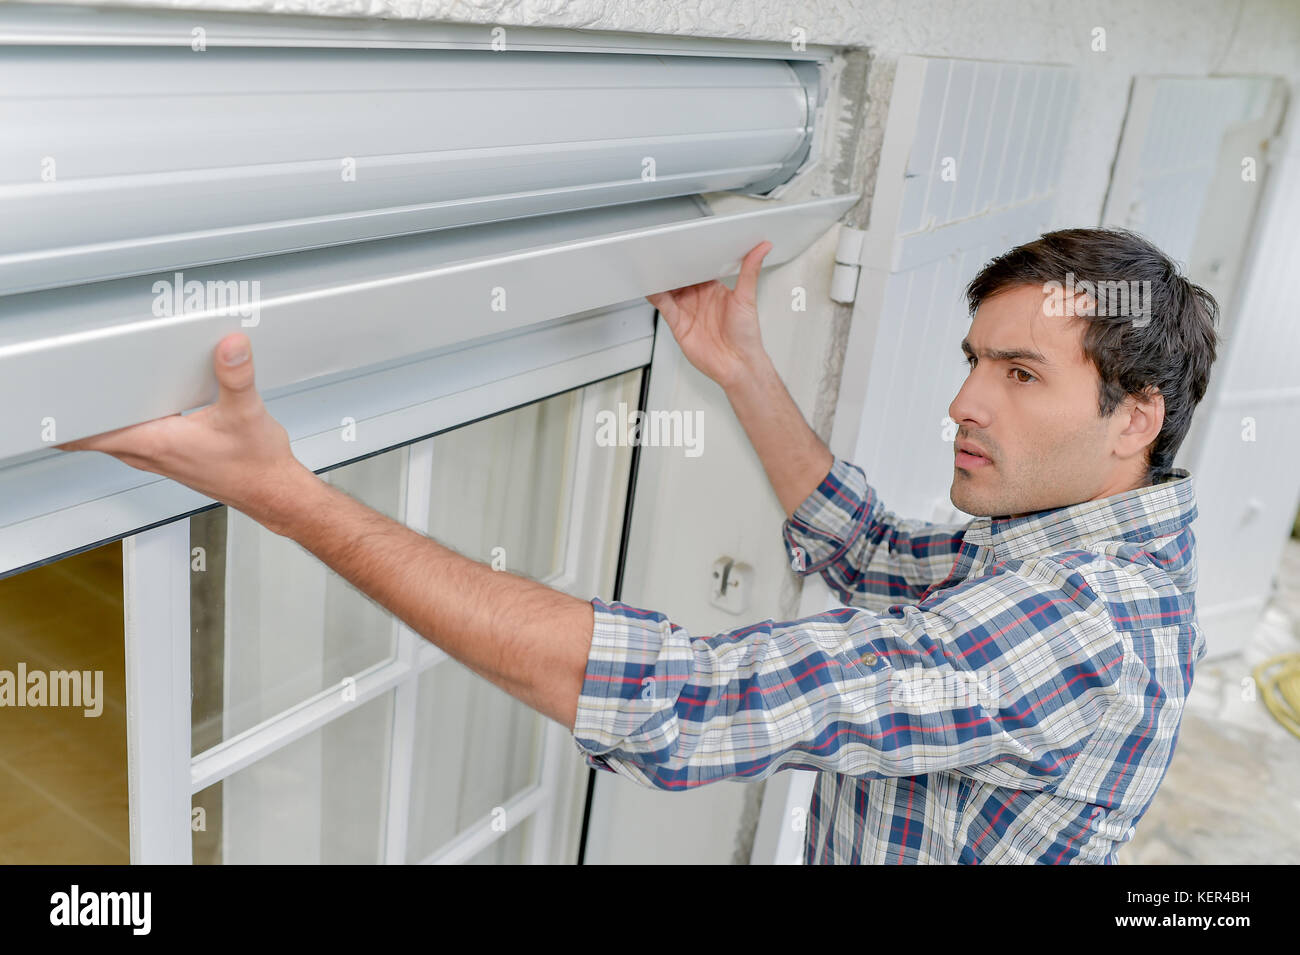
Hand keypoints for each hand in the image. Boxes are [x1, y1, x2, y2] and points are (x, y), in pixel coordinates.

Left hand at [55, 332, 313, 531]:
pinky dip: (124, 423)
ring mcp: (157, 457)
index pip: (87, 435)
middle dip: (77, 409)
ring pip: (110, 437)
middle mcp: (150, 453)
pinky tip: (139, 405)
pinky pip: (130, 439)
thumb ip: (235, 376)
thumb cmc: (255, 465)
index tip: (47, 397)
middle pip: (92, 434)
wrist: (272, 490)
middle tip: (64, 379)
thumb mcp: (246, 413)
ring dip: (100, 417)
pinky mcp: (169, 457)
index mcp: (156, 442)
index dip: (61, 419)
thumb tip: (230, 346)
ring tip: (94, 388)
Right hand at [646, 240, 771, 389]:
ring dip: (661, 279)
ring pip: (669, 290)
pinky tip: (651, 288)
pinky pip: (664, 307)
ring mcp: (687, 311)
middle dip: (672, 266)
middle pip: (680, 278)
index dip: (689, 258)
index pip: (697, 269)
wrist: (737, 365)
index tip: (683, 245)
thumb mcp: (747, 298)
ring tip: (653, 265)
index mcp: (713, 289)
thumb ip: (749, 272)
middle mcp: (699, 299)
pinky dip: (656, 297)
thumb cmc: (746, 336)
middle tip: (664, 252)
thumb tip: (762, 249)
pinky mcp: (678, 324)